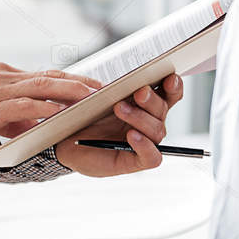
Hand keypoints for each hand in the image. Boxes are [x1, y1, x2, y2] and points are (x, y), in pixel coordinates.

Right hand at [0, 63, 99, 147]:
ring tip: (93, 96)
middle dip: (79, 82)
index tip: (92, 85)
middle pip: (50, 76)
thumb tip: (35, 127)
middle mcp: (4, 77)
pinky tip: (62, 113)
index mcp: (3, 76)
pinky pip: (23, 105)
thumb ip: (11, 117)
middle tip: (104, 88)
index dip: (70, 80)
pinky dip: (44, 108)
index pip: (43, 76)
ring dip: (70, 91)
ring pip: (42, 86)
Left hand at [54, 74, 184, 177]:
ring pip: (157, 130)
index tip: (169, 77)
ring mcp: (143, 142)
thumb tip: (118, 78)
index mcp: (144, 103)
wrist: (65, 141)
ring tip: (119, 108)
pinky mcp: (135, 161)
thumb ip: (104, 85)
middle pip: (163, 109)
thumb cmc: (81, 117)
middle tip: (138, 92)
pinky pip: (152, 156)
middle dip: (152, 99)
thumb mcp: (91, 95)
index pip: (169, 94)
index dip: (173, 86)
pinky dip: (145, 146)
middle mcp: (147, 121)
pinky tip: (132, 136)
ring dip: (141, 118)